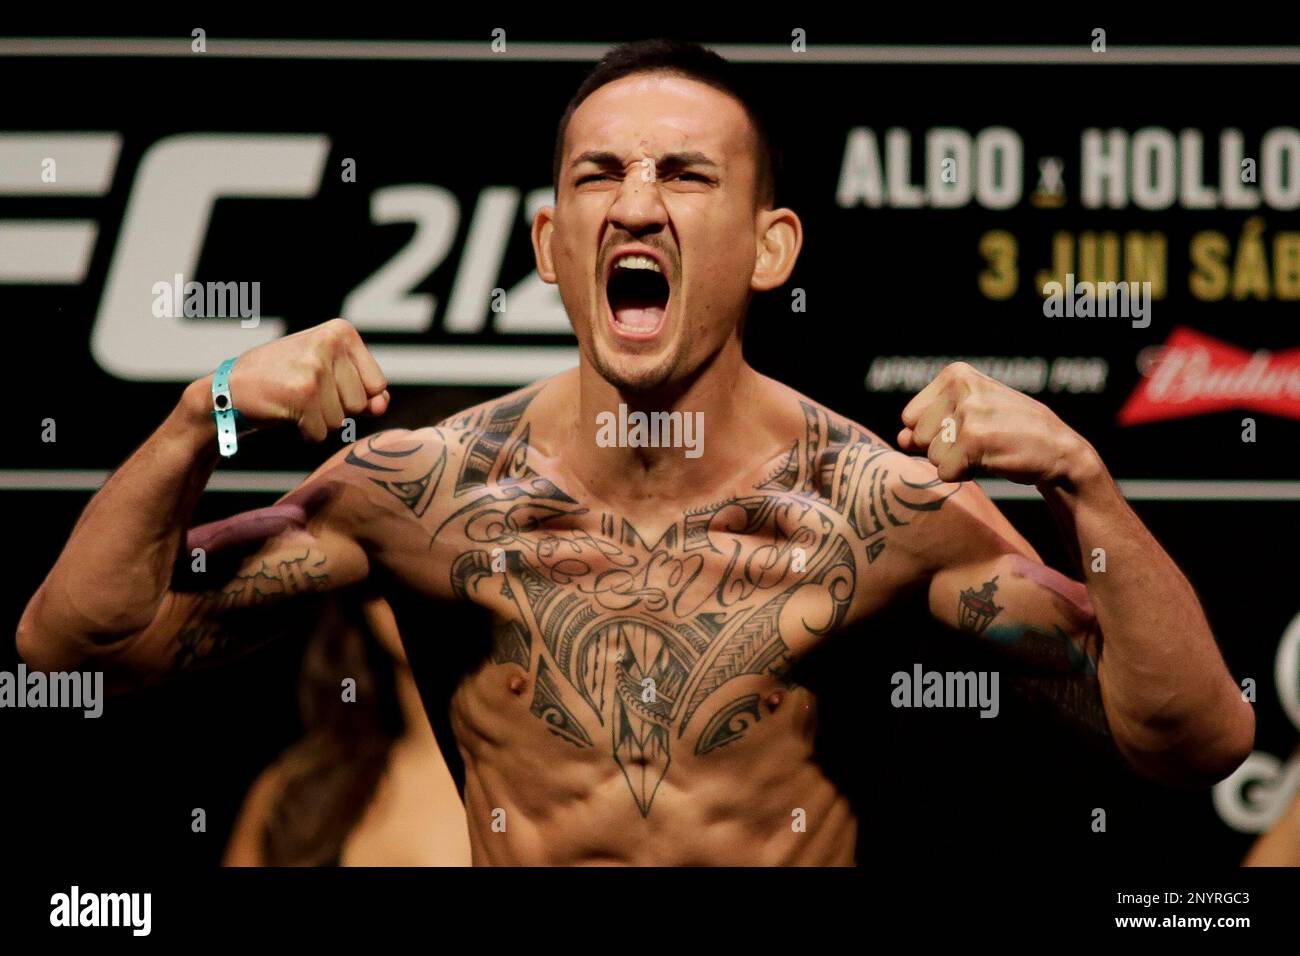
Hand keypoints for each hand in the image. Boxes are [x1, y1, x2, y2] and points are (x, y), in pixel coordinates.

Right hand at [217, 318, 388, 441]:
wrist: (228, 390)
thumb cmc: (282, 382)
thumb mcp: (328, 375)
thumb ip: (364, 390)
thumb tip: (382, 405)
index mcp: (341, 331)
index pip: (378, 385)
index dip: (352, 396)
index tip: (322, 383)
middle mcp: (330, 342)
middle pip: (361, 404)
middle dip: (334, 410)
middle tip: (302, 393)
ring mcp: (315, 366)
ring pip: (341, 421)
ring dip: (318, 422)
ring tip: (292, 401)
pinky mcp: (302, 393)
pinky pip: (320, 434)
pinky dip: (303, 433)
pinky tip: (284, 413)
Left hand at [898, 361, 1097, 485]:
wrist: (1059, 451)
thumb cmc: (1011, 432)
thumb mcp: (969, 415)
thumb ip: (929, 423)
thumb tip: (900, 438)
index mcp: (956, 374)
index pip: (910, 416)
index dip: (935, 432)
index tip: (968, 427)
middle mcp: (960, 387)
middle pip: (919, 437)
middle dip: (945, 448)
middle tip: (981, 440)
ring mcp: (968, 412)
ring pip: (932, 456)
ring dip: (957, 462)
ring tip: (988, 448)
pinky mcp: (974, 440)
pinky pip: (946, 472)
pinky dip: (965, 475)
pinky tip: (991, 460)